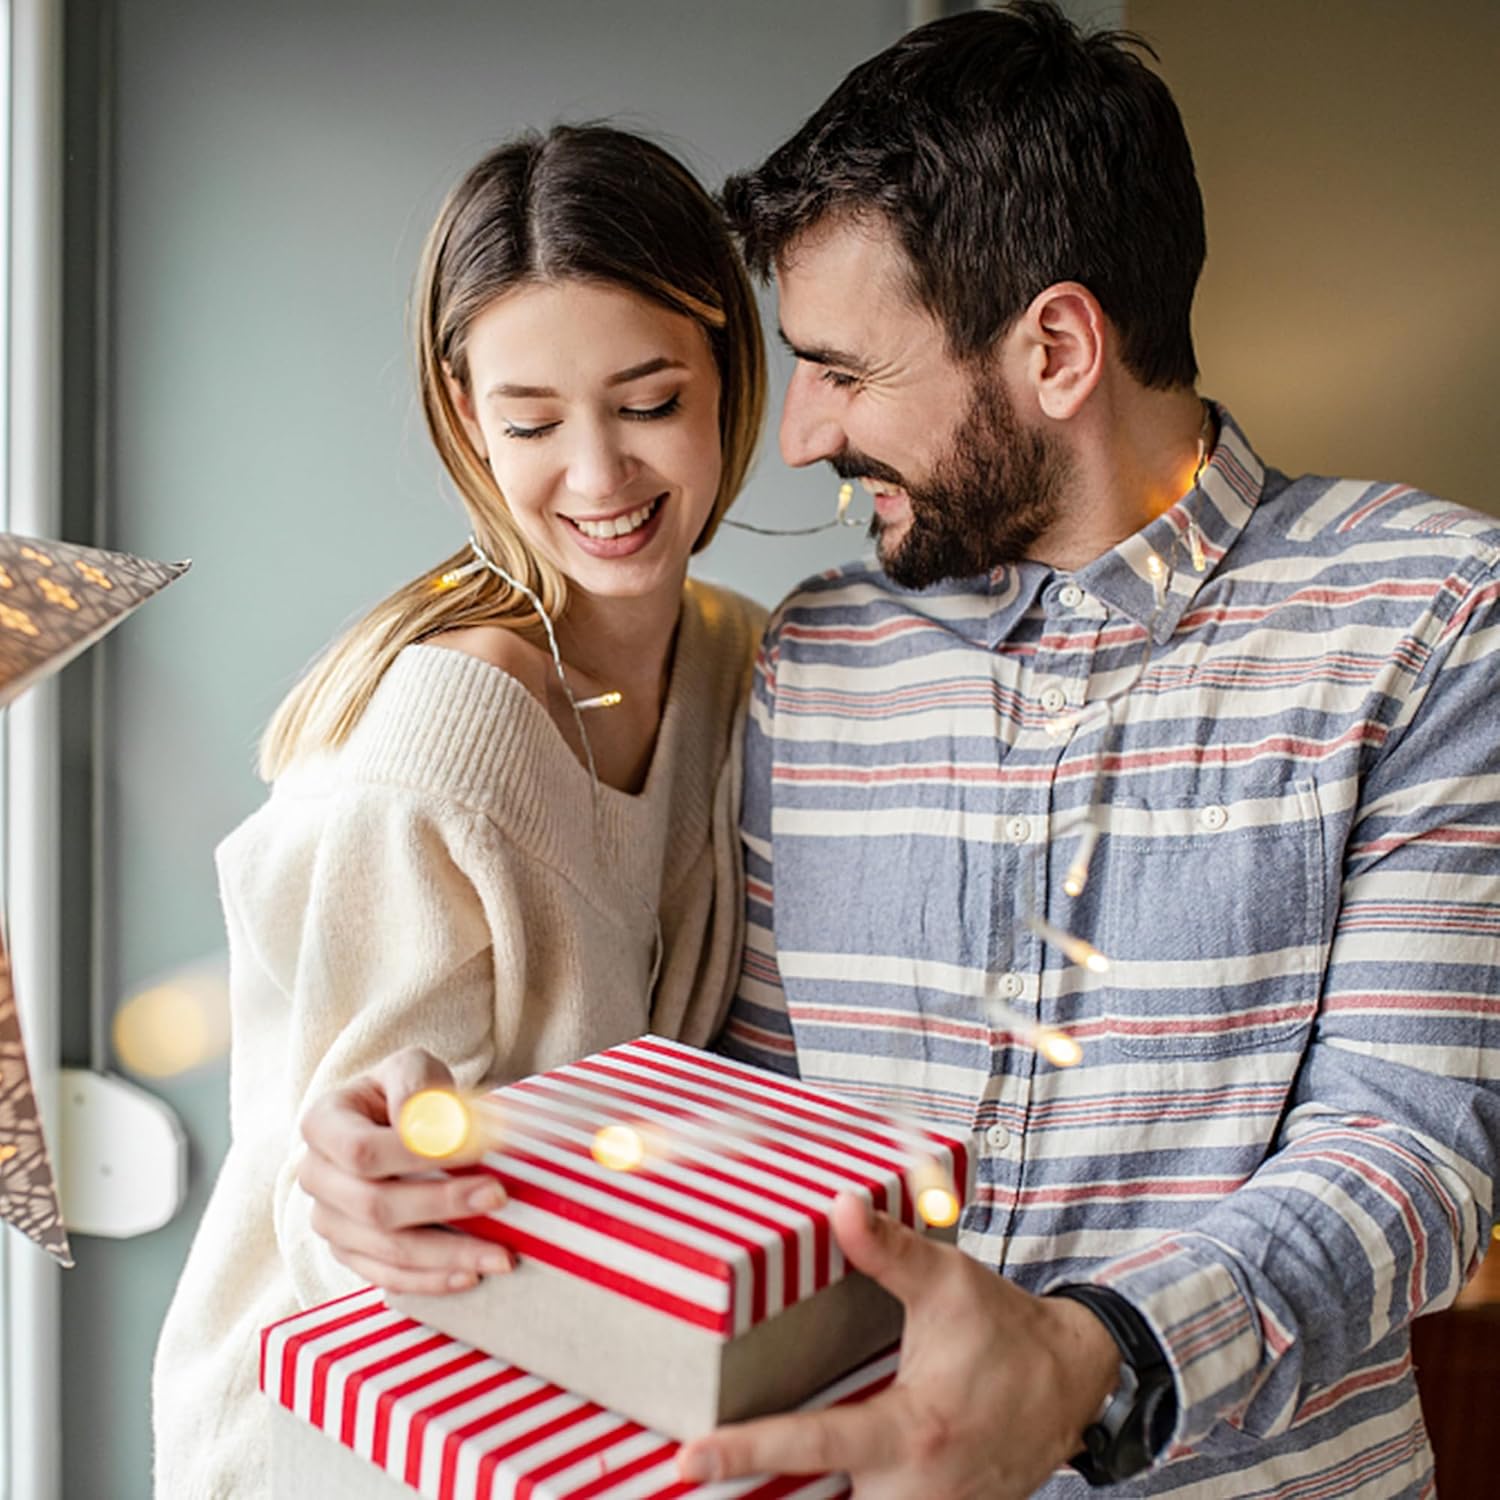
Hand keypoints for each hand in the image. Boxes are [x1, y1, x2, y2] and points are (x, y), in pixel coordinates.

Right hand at [297, 1047, 513, 1294]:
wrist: (400, 1122)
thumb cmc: (409, 1092)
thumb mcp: (412, 1068)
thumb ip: (416, 1085)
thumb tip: (427, 1126)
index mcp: (322, 1124)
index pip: (362, 1151)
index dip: (416, 1156)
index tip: (477, 1148)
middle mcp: (315, 1176)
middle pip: (374, 1206)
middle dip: (442, 1205)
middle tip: (498, 1196)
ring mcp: (329, 1221)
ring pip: (385, 1250)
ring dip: (447, 1254)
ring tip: (500, 1253)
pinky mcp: (350, 1253)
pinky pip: (387, 1276)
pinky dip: (431, 1280)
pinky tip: (471, 1275)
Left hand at [677, 1193, 1119, 1498]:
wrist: (1071, 1384)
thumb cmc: (1005, 1331)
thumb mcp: (949, 1284)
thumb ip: (890, 1251)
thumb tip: (839, 1204)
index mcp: (913, 1432)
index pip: (814, 1447)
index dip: (747, 1452)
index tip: (689, 1457)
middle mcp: (914, 1492)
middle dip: (757, 1498)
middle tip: (690, 1474)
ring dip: (791, 1498)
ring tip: (725, 1479)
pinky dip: (824, 1497)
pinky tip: (786, 1486)